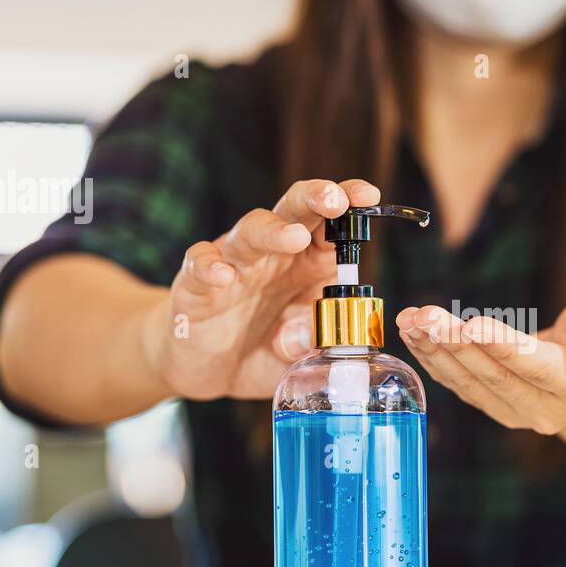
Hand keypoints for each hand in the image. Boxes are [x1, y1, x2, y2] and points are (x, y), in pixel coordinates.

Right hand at [145, 178, 379, 399]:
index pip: (331, 226)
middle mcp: (272, 255)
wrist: (209, 370)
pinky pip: (200, 264)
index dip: (349, 205)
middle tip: (335, 199)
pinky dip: (210, 267)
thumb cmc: (262, 349)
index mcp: (306, 265)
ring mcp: (233, 265)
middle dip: (314, 200)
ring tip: (294, 237)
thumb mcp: (296, 354)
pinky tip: (223, 277)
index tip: (369, 196)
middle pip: (294, 213)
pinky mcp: (195, 284)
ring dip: (273, 231)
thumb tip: (316, 336)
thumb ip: (309, 344)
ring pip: (250, 232)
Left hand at [395, 292, 565, 434]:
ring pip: (469, 382)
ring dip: (435, 349)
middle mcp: (545, 410)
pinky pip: (458, 383)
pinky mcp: (492, 406)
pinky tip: (412, 330)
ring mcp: (515, 413)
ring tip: (411, 318)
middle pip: (494, 376)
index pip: (537, 367)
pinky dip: (432, 356)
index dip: (503, 347)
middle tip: (427, 315)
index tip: (472, 325)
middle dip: (456, 343)